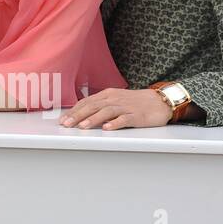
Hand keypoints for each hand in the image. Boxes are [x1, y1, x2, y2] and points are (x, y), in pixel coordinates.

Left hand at [58, 88, 172, 129]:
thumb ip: (100, 105)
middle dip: (78, 115)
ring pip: (107, 111)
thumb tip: (81, 114)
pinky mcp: (137, 115)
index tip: (62, 120)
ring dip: (93, 119)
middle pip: (93, 106)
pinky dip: (115, 123)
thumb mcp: (115, 100)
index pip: (86, 102)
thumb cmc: (135, 102)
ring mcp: (126, 106)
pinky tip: (107, 128)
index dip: (73, 111)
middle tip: (66, 124)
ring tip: (82, 127)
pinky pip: (125, 119)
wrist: (160, 101)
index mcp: (107, 95)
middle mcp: (114, 99)